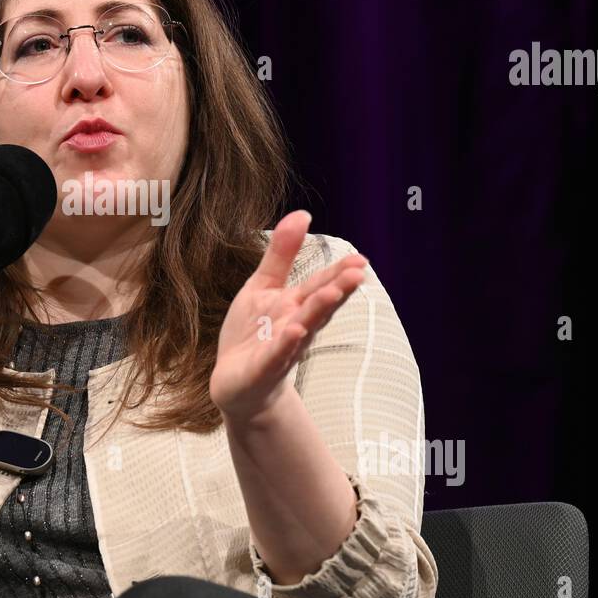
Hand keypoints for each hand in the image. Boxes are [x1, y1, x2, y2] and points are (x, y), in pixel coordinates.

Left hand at [209, 211, 367, 424]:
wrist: (236, 384)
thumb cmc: (253, 333)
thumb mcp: (262, 286)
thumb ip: (282, 254)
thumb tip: (303, 213)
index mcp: (295, 306)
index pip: (320, 286)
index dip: (339, 273)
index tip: (361, 259)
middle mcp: (295, 327)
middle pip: (317, 306)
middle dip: (336, 290)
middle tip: (357, 273)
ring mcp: (281, 350)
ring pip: (302, 329)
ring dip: (316, 313)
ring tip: (331, 294)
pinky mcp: (262, 370)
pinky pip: (275, 356)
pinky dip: (285, 344)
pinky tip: (294, 331)